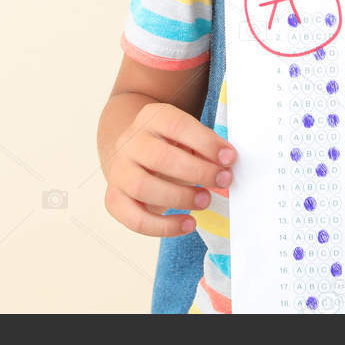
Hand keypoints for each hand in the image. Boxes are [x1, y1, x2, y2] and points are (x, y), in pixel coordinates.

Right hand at [102, 101, 237, 237]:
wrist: (134, 153)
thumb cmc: (170, 146)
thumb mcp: (186, 137)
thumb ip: (204, 147)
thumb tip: (227, 165)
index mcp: (152, 118)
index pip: (177, 126)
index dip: (205, 143)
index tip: (229, 158)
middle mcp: (130, 141)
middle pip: (159, 157)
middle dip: (197, 171)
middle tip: (223, 180)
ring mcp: (119, 171)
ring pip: (143, 187)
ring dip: (180, 197)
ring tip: (205, 200)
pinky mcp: (115, 199)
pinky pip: (135, 218)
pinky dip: (164, 227)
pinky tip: (188, 224)